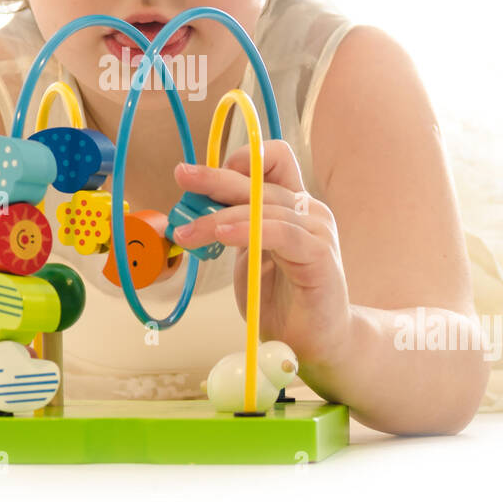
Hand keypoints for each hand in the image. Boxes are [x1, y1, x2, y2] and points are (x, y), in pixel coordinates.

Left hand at [171, 140, 352, 368]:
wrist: (313, 342)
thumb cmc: (280, 299)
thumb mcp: (248, 253)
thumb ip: (232, 226)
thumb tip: (191, 206)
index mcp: (293, 204)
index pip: (273, 159)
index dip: (239, 160)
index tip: (202, 178)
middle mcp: (308, 209)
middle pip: (260, 179)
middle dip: (214, 177)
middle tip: (182, 176)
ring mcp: (317, 230)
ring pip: (264, 207)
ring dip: (218, 217)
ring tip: (188, 231)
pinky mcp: (320, 255)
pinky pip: (281, 233)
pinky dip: (248, 230)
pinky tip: (223, 237)